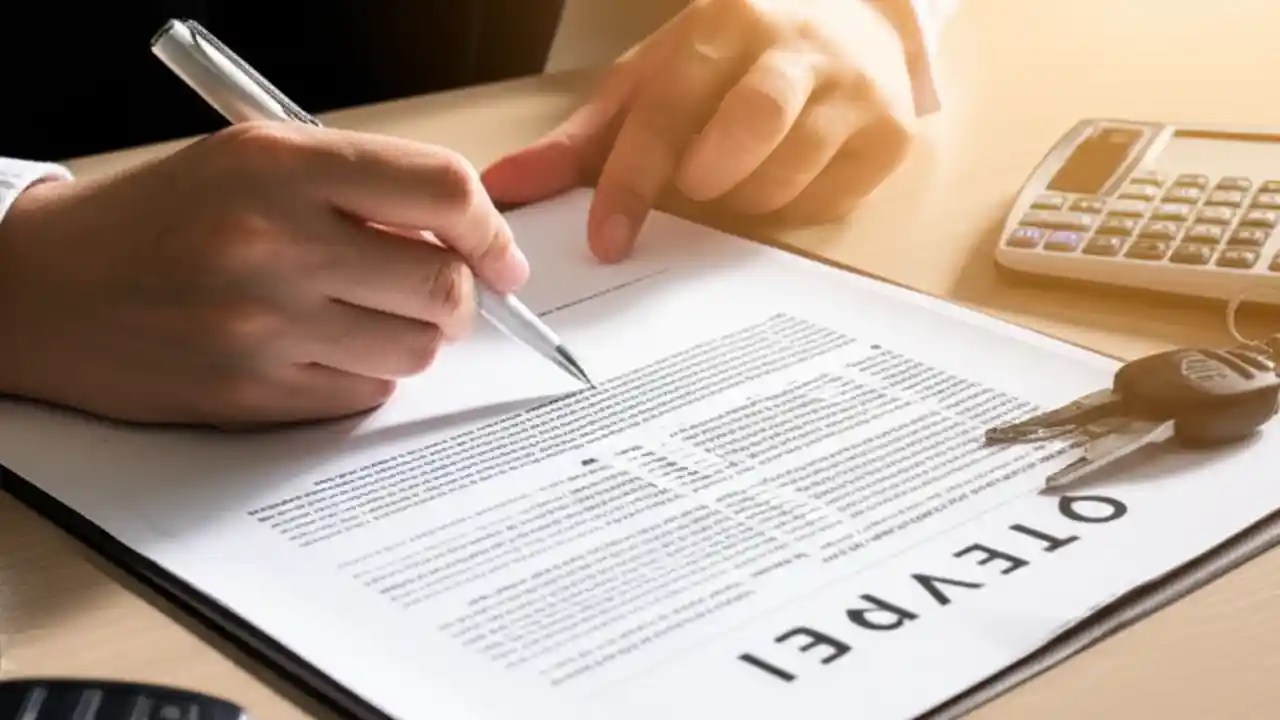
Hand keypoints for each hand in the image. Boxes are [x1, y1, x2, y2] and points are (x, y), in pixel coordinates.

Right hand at [0, 122, 527, 425]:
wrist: (49, 290)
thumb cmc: (163, 217)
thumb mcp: (253, 160)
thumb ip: (360, 184)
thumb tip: (466, 236)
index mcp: (281, 167)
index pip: (441, 189)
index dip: (490, 228)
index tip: (501, 255)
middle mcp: (275, 244)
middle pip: (444, 284)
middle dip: (460, 293)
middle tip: (440, 290)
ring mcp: (264, 328)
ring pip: (416, 349)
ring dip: (413, 336)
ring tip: (366, 315)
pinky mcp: (254, 394)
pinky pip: (367, 393)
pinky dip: (365, 374)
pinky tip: (322, 350)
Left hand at [483, 0, 916, 261]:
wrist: (854, 15)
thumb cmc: (735, 55)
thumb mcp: (656, 78)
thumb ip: (585, 138)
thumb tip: (506, 188)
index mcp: (725, 23)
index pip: (667, 107)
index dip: (632, 179)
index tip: (606, 239)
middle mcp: (797, 48)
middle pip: (749, 126)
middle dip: (709, 176)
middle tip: (698, 186)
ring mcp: (854, 90)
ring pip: (788, 178)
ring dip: (746, 199)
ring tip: (742, 170)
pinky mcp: (891, 135)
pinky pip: (828, 203)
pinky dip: (793, 206)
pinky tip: (787, 172)